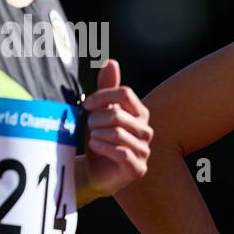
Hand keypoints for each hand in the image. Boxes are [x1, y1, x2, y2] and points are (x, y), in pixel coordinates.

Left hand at [82, 58, 152, 198]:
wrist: (95, 171)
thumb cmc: (100, 139)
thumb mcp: (100, 112)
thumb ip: (107, 88)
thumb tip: (112, 62)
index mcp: (140, 113)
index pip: (125, 93)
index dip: (103, 96)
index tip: (87, 104)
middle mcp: (146, 131)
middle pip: (117, 114)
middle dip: (96, 119)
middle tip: (88, 126)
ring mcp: (144, 151)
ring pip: (117, 133)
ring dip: (97, 133)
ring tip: (92, 137)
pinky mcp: (138, 168)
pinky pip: (120, 152)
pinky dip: (102, 147)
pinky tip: (95, 146)